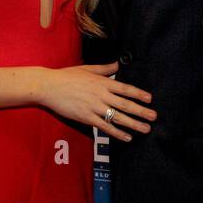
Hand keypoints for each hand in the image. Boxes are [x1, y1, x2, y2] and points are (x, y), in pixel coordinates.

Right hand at [34, 62, 154, 140]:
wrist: (49, 86)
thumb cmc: (67, 76)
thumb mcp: (87, 69)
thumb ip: (104, 69)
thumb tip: (117, 64)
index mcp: (102, 82)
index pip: (125, 89)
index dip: (138, 94)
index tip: (150, 99)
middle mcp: (101, 95)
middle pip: (125, 104)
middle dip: (141, 111)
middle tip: (154, 117)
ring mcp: (94, 107)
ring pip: (118, 117)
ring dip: (134, 124)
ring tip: (145, 129)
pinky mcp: (87, 118)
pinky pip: (105, 127)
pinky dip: (117, 132)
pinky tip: (127, 137)